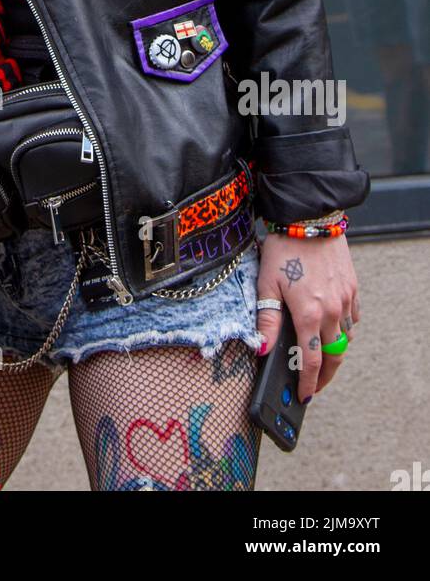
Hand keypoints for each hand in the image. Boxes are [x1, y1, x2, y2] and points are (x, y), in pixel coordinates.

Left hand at [256, 230, 359, 403]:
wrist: (310, 217)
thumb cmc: (284, 248)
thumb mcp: (266, 282)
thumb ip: (265, 319)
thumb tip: (260, 349)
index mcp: (309, 314)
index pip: (312, 362)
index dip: (309, 384)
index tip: (306, 396)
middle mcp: (332, 311)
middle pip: (334, 356)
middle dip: (325, 376)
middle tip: (315, 385)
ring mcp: (346, 300)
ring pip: (345, 337)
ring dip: (335, 352)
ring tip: (322, 358)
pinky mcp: (353, 287)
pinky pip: (353, 317)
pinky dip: (345, 328)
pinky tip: (334, 327)